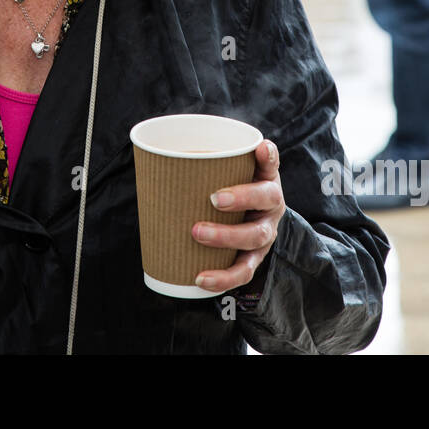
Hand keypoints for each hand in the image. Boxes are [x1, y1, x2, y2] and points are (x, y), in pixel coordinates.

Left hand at [191, 140, 285, 291]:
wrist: (246, 221)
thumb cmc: (227, 190)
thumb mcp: (225, 175)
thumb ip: (205, 164)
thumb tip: (157, 152)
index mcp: (264, 179)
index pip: (271, 164)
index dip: (267, 157)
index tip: (258, 149)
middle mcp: (271, 205)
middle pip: (265, 199)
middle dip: (241, 198)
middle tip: (213, 199)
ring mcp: (265, 233)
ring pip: (254, 237)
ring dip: (226, 236)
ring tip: (197, 232)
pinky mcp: (254, 258)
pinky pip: (243, 271)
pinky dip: (223, 277)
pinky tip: (201, 278)